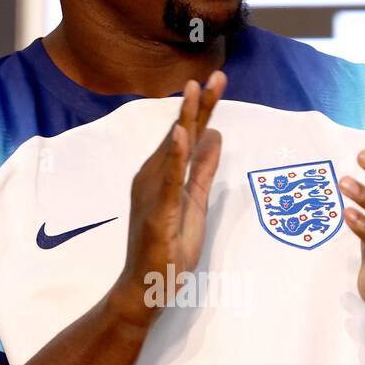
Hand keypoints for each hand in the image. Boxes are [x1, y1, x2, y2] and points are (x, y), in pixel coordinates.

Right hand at [114, 71, 224, 322]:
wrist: (145, 288)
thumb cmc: (168, 249)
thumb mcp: (195, 202)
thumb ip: (203, 170)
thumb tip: (215, 135)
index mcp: (162, 174)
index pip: (187, 135)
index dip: (204, 109)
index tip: (218, 80)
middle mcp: (152, 178)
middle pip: (180, 135)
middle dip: (198, 105)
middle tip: (215, 76)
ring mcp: (153, 195)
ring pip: (172, 151)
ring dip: (185, 121)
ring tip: (196, 92)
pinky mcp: (157, 214)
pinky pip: (168, 182)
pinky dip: (174, 157)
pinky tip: (181, 136)